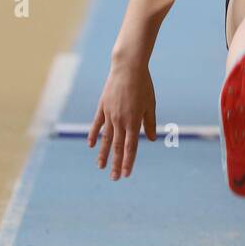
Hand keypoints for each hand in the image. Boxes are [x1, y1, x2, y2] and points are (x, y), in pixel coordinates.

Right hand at [88, 61, 157, 179]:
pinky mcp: (102, 107)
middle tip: (114, 178)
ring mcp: (109, 114)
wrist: (128, 67)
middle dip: (116, 164)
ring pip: (106, 139)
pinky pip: (97, 124)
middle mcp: (120, 121)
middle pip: (117, 147)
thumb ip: (150, 123)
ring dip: (104, 154)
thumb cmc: (143, 85)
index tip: (126, 174)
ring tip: (101, 167)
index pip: (131, 147)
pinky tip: (92, 146)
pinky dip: (94, 135)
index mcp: (134, 122)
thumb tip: (152, 139)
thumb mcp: (151, 104)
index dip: (128, 162)